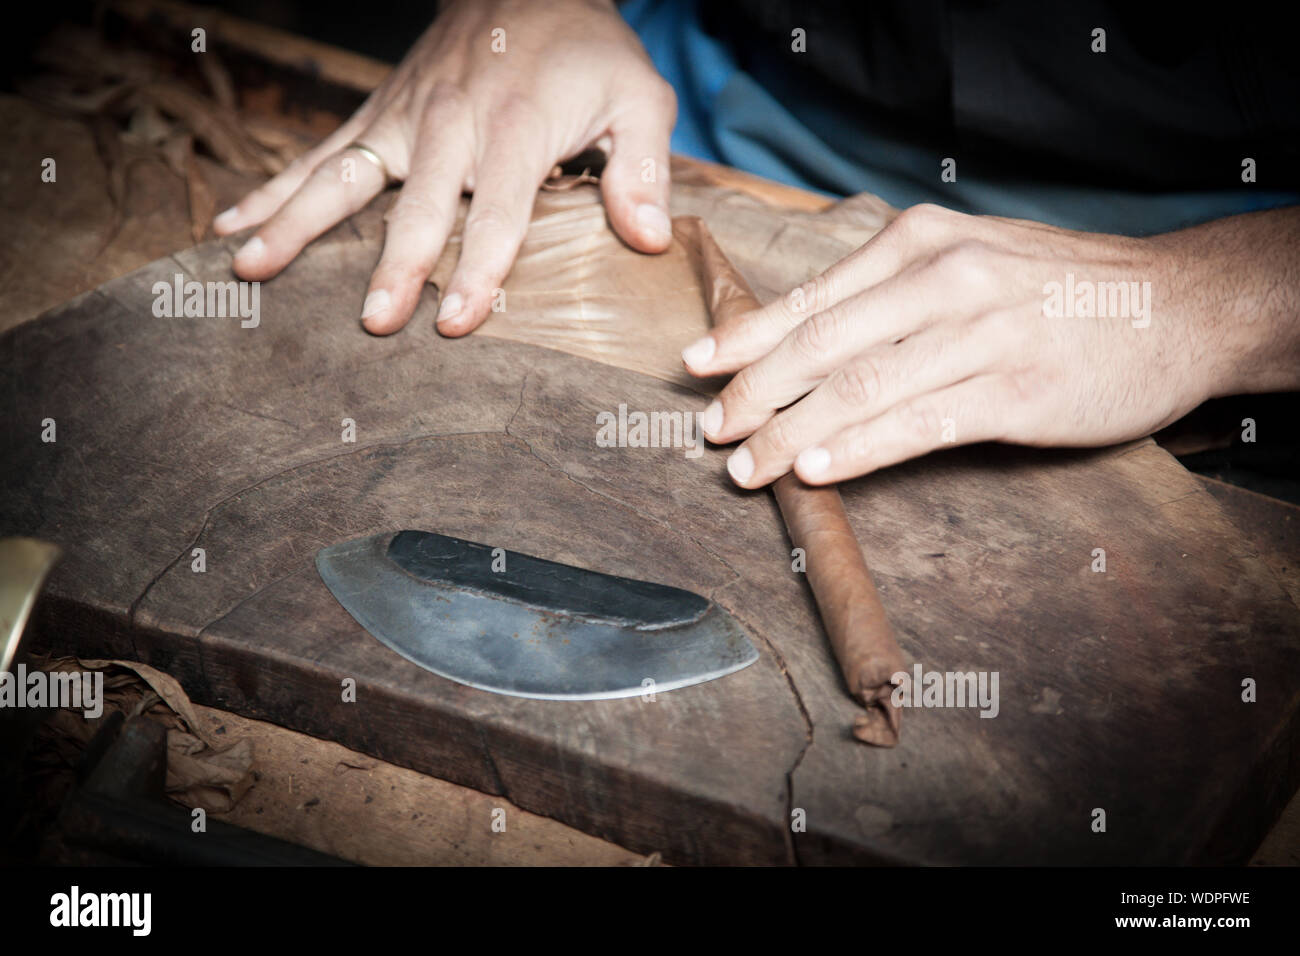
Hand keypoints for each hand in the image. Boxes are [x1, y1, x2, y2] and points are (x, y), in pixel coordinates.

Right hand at [214, 0, 675, 335]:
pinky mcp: (379, 113)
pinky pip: (320, 152)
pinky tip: (235, 223)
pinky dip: (276, 187)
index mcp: (516, 126)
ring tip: (248, 267)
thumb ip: (645, 169)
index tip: (457, 323)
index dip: (478, 270)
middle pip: (417, 203)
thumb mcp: (639, 96)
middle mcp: (450, 121)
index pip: (497, 210)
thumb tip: (648, 240)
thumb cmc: (587, 50)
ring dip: (296, 222)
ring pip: (343, 173)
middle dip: (394, 265)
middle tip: (372, 321)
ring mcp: (405, 116)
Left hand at [681, 203, 1299, 486]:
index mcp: (919, 242)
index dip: (746, 337)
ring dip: (789, 431)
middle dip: (752, 391)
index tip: (696, 366)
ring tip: (747, 465)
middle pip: (819, 344)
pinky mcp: (1014, 390)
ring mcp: (979, 333)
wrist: (1175, 305)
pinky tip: (817, 470)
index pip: (811, 297)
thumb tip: (805, 338)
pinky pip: (917, 422)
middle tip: (710, 429)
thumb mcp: (969, 256)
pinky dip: (858, 449)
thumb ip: (892, 288)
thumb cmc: (1057, 287)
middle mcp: (942, 279)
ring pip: (858, 388)